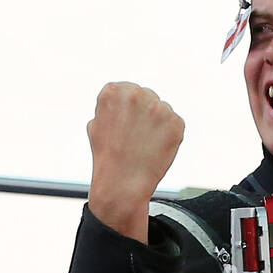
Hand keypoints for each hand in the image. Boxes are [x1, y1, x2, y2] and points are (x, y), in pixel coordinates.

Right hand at [87, 82, 184, 207]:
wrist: (122, 182)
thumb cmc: (107, 156)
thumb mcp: (97, 124)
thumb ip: (110, 106)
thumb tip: (122, 101)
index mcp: (113, 90)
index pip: (128, 90)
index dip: (129, 109)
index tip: (127, 124)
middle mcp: (136, 94)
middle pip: (148, 96)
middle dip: (145, 114)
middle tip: (137, 136)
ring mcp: (158, 107)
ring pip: (162, 110)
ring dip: (158, 124)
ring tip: (145, 145)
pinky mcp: (175, 122)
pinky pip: (175, 124)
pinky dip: (169, 135)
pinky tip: (156, 148)